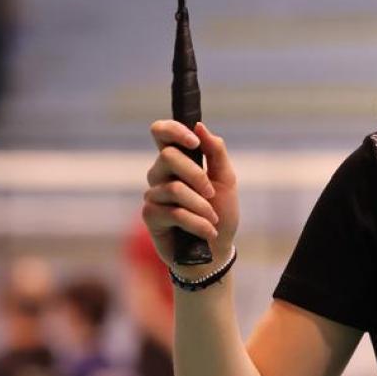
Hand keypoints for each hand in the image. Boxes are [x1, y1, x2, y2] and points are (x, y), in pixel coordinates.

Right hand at [142, 120, 240, 272]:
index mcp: (179, 160)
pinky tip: (207, 232)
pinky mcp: (150, 215)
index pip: (161, 133)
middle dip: (197, 175)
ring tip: (212, 218)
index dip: (173, 130)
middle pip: (168, 157)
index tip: (194, 141)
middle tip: (212, 193)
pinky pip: (174, 213)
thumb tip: (200, 127)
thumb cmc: (221, 212)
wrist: (216, 249)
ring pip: (174, 188)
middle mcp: (161, 174)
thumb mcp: (226, 179)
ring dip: (201, 205)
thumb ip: (215, 152)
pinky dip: (197, 223)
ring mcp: (154, 194)